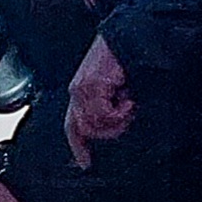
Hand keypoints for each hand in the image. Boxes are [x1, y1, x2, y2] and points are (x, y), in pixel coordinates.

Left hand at [64, 34, 133, 169]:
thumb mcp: (114, 90)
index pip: (72, 126)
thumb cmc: (122, 61)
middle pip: (83, 129)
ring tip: (129, 105)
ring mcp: (82, 89)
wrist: (127, 37)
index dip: (78, 147)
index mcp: (80, 93)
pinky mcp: (92, 86)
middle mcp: (77, 92)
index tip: (85, 163)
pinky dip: (120, 112)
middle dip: (108, 131)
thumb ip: (108, 107)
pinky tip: (128, 99)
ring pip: (94, 124)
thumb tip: (112, 126)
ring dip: (117, 120)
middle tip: (127, 116)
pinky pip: (103, 114)